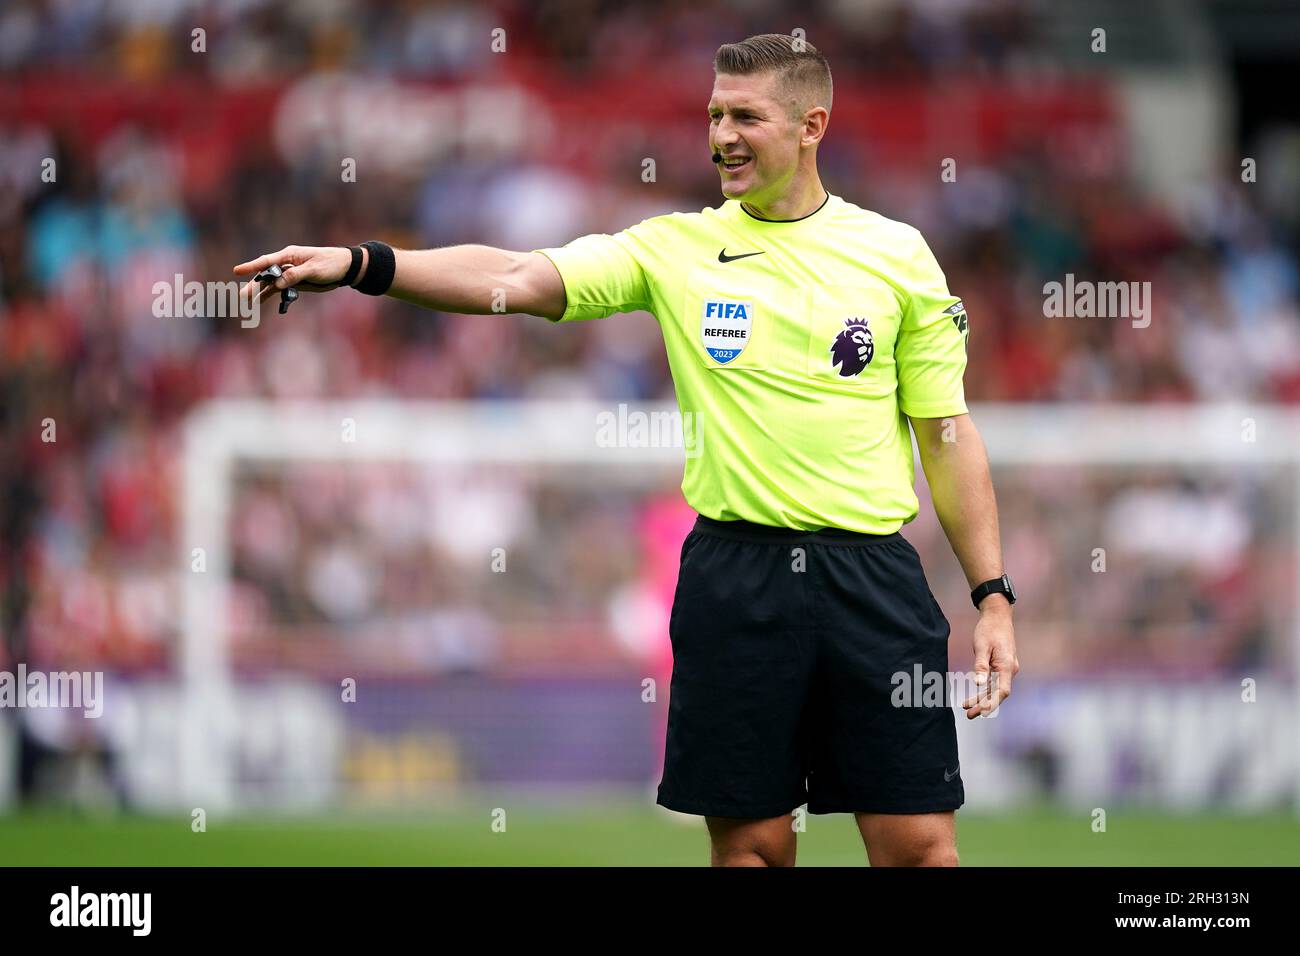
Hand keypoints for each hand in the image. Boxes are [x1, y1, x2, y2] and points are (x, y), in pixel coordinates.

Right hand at [233, 246, 355, 306]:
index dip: (252, 266)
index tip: (238, 271)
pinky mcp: (294, 283)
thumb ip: (295, 275)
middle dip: (254, 286)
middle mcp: (286, 263)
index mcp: (289, 255)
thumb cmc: (331, 264)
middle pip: (266, 275)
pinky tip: (259, 303)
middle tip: (243, 297)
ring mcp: (289, 274)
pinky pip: (278, 290)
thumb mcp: (314, 269)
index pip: (267, 261)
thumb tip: (277, 283)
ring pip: (270, 284)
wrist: (345, 268)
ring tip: (247, 303)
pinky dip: (269, 296)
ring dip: (259, 293)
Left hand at [962, 601, 1017, 717]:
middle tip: (969, 716)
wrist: (998, 616)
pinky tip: (973, 696)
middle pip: (998, 693)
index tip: (983, 713)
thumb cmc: (989, 629)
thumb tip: (978, 683)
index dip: (993, 703)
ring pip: (994, 688)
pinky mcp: (1001, 665)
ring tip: (967, 710)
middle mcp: (1010, 669)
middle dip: (984, 705)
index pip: (1002, 691)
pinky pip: (993, 681)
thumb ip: (981, 665)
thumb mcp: (982, 646)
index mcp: (1007, 666)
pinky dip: (983, 689)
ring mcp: (1006, 668)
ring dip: (982, 699)